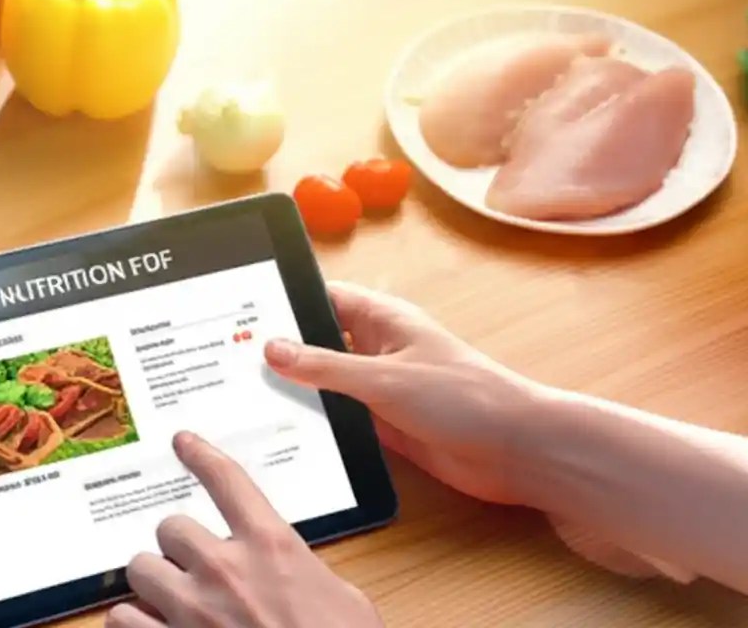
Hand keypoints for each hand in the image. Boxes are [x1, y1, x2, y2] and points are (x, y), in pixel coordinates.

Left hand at [108, 432, 380, 627]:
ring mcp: (192, 610)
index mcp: (272, 547)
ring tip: (167, 596)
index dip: (201, 455)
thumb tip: (289, 571)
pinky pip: (122, 618)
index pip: (227, 480)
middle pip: (170, 527)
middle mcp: (226, 569)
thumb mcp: (343, 599)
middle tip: (192, 564)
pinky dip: (132, 621)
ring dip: (153, 581)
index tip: (184, 443)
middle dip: (178, 545)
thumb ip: (303, 572)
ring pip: (140, 567)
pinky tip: (149, 626)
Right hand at [264, 281, 547, 505]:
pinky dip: (318, 422)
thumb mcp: (384, 377)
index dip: (285, 304)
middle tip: (231, 363)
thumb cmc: (466, 396)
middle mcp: (378, 348)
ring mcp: (380, 387)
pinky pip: (340, 418)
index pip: (322, 299)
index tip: (241, 314)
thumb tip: (273, 347)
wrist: (516, 450)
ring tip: (246, 399)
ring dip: (299, 392)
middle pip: (318, 343)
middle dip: (282, 353)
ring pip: (326, 383)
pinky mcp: (385, 424)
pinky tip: (284, 431)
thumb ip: (325, 365)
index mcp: (382, 318)